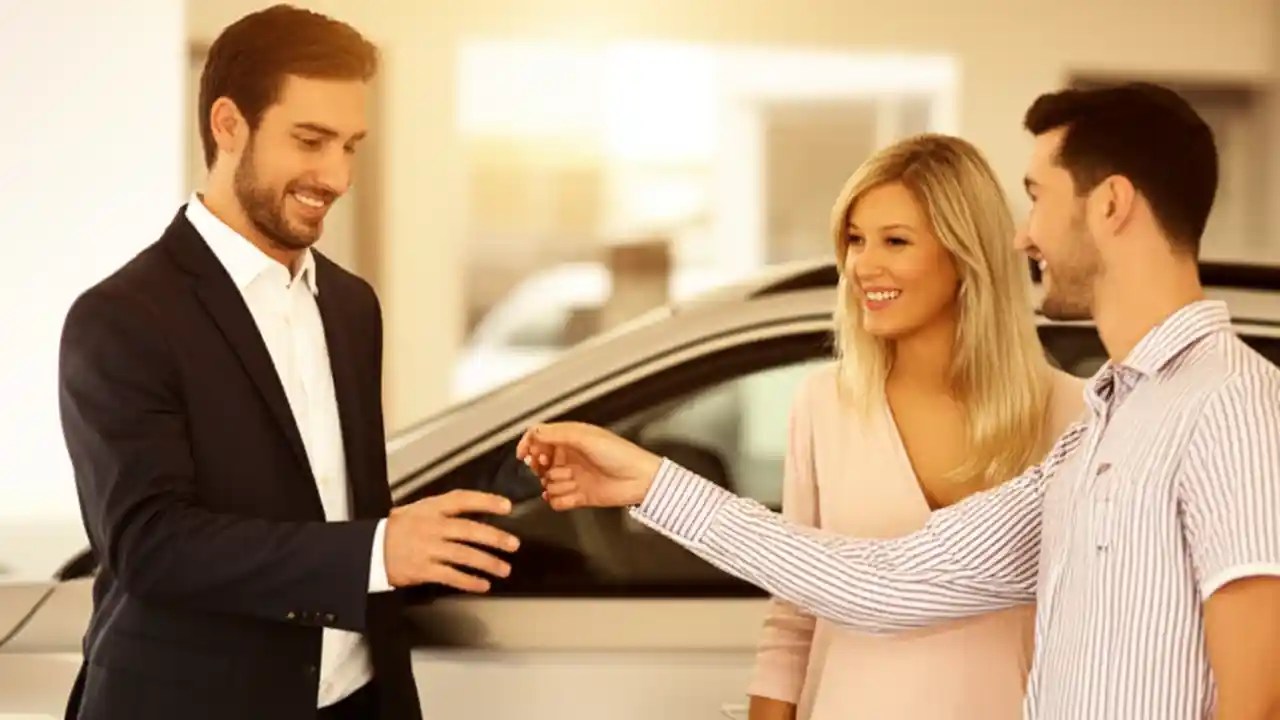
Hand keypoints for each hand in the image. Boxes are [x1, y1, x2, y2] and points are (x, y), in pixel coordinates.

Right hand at [384, 490, 519, 591]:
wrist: (370, 550)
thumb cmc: (396, 529)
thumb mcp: (417, 510)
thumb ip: (443, 510)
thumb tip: (475, 511)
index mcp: (431, 508)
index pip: (462, 500)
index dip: (486, 501)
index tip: (506, 506)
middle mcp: (431, 527)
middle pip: (468, 530)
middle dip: (494, 537)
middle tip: (513, 544)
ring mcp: (427, 549)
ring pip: (464, 555)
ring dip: (487, 563)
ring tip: (504, 569)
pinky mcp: (423, 570)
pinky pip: (451, 576)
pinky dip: (469, 581)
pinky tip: (483, 585)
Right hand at [515, 422, 662, 509]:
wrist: (639, 479)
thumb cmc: (620, 454)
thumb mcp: (585, 437)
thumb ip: (557, 434)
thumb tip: (534, 433)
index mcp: (571, 439)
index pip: (540, 439)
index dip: (530, 445)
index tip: (524, 454)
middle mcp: (570, 458)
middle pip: (539, 463)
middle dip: (539, 466)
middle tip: (545, 466)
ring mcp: (574, 477)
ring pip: (547, 483)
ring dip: (555, 483)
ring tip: (571, 480)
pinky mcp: (578, 496)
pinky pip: (557, 501)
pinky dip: (558, 500)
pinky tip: (567, 495)